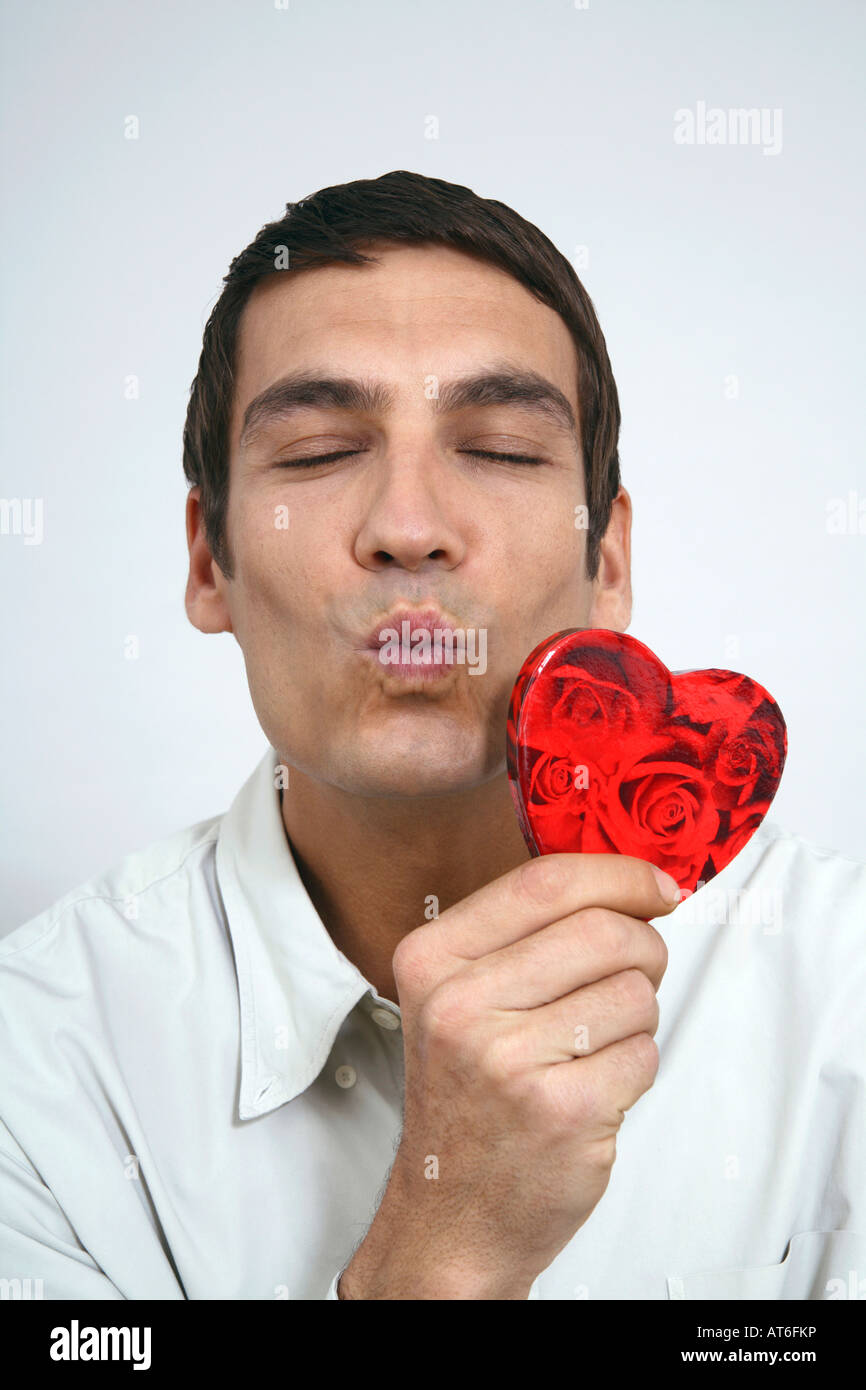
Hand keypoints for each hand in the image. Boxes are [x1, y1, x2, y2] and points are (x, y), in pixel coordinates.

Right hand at [337, 852, 679, 1298]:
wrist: (452, 1212)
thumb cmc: (470, 1096)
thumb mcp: (461, 997)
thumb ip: (527, 933)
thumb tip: (634, 883)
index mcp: (431, 959)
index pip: (544, 882)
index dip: (618, 875)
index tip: (657, 887)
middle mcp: (458, 1005)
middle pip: (602, 931)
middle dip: (644, 947)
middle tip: (638, 972)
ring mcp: (508, 1061)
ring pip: (634, 992)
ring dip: (636, 1017)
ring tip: (592, 1047)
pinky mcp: (562, 1111)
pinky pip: (644, 1054)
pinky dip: (635, 1067)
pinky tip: (594, 1088)